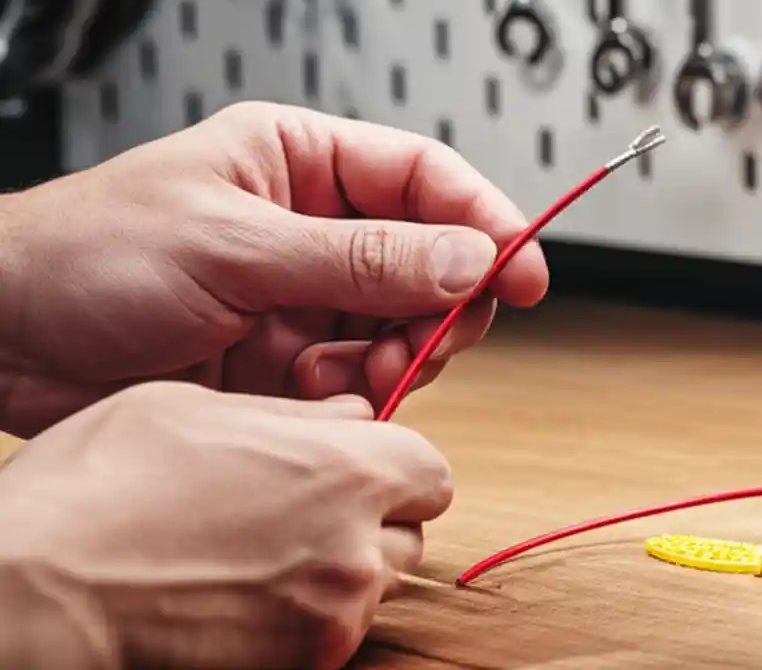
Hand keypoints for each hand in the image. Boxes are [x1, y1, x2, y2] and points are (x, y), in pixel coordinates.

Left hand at [0, 102, 547, 436]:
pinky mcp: (289, 362)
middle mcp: (316, 230)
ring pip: (405, 328)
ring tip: (336, 372)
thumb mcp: (232, 244)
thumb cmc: (87, 255)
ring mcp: (306, 298)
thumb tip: (469, 256)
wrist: (1, 339)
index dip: (487, 222)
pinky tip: (305, 395)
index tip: (526, 271)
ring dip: (393, 358)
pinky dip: (352, 395)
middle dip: (440, 308)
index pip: (427, 179)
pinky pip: (361, 379)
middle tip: (422, 343)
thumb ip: (358, 256)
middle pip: (434, 262)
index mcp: (304, 164)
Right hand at [0, 381, 450, 668]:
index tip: (360, 469)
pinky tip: (244, 592)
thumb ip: (298, 415)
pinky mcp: (303, 665)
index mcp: (348, 470)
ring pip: (375, 586)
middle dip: (372, 520)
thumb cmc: (103, 487)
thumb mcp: (198, 408)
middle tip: (302, 511)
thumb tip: (355, 416)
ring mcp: (333, 617)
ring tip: (263, 551)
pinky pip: (336, 632)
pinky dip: (308, 615)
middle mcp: (358, 548)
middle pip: (409, 532)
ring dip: (342, 569)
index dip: (396, 467)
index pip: (430, 471)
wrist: (37, 596)